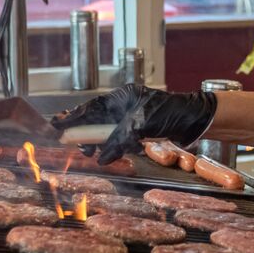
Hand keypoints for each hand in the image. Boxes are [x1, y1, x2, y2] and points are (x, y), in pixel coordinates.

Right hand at [51, 85, 216, 164]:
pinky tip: (109, 154)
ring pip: (107, 132)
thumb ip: (119, 138)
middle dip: (84, 132)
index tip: (55, 125)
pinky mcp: (141, 132)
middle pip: (97, 120)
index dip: (73, 116)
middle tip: (73, 145)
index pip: (92, 106)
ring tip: (90, 152)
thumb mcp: (141, 123)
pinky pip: (120, 140)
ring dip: (99, 142)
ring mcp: (133, 119)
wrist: (198, 120)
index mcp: (123, 96)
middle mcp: (125, 106)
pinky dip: (114, 148)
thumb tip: (101, 156)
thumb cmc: (172, 112)